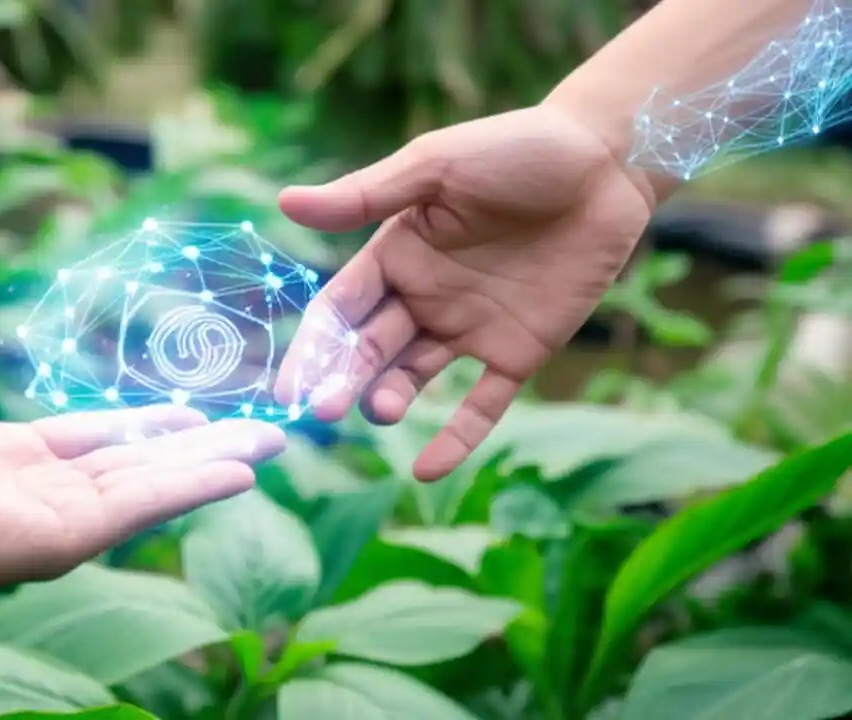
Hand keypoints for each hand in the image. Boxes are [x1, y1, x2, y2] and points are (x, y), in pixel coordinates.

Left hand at [0, 328, 285, 597]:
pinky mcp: (69, 534)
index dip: (143, 427)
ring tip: (272, 443)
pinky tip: (243, 468)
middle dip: (199, 449)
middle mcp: (41, 493)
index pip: (92, 442)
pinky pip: (146, 502)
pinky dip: (197, 484)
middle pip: (139, 466)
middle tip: (258, 430)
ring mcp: (59, 517)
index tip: (190, 414)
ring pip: (155, 484)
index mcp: (5, 461)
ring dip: (214, 464)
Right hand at [275, 103, 655, 481]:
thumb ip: (366, 195)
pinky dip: (456, 437)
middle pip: (368, 350)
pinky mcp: (518, 351)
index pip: (339, 311)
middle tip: (325, 411)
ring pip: (414, 376)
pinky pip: (481, 403)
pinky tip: (427, 469)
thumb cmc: (518, 149)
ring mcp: (469, 327)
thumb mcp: (436, 166)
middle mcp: (424, 297)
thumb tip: (284, 204)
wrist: (607, 162)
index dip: (313, 349)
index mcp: (395, 255)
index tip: (290, 388)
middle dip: (343, 381)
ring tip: (381, 411)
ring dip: (391, 399)